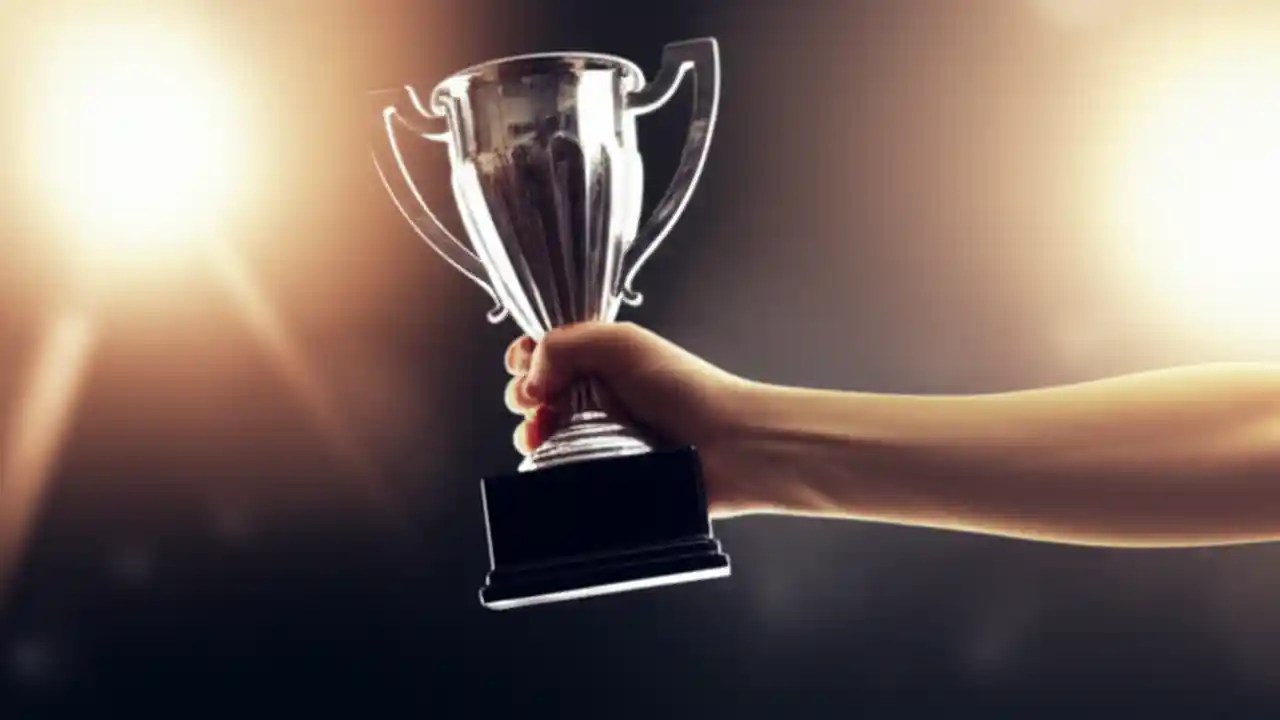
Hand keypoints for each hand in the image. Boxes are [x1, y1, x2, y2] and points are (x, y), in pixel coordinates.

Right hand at [503, 322, 765, 516]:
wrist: (727, 447)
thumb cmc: (685, 390)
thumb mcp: (621, 345)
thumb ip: (564, 345)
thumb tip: (530, 377)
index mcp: (602, 359)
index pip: (545, 351)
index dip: (526, 357)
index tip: (525, 367)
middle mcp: (597, 395)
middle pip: (535, 392)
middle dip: (523, 395)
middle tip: (535, 401)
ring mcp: (598, 435)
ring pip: (540, 432)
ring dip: (529, 429)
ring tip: (540, 432)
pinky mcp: (601, 473)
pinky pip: (559, 469)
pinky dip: (545, 462)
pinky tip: (549, 456)